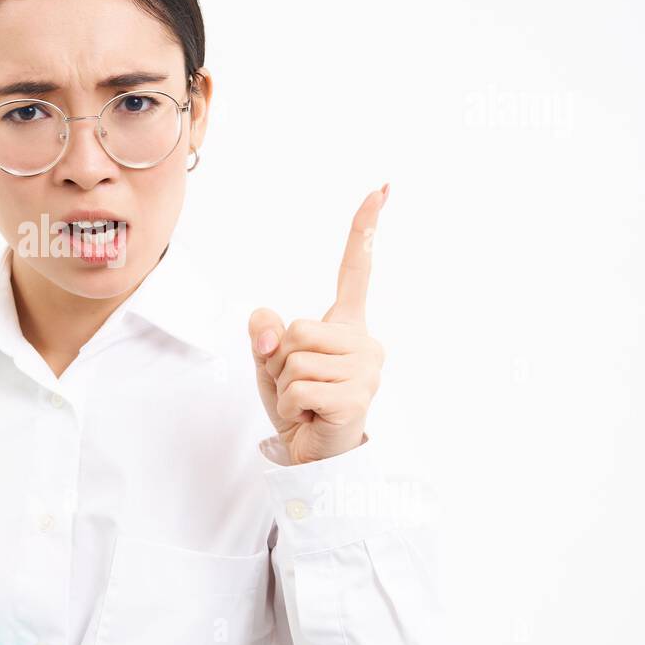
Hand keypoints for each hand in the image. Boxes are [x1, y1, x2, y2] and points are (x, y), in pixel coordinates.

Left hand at [247, 183, 389, 465]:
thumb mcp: (270, 360)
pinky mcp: (356, 397)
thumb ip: (264, 331)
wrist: (314, 455)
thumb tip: (268, 329)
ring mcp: (366, 370)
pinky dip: (290, 405)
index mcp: (347, 326)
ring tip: (305, 402)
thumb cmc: (298, 403)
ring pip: (295, 357)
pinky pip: (299, 387)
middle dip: (281, 360)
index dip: (364, 229)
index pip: (355, 271)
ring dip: (284, 384)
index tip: (380, 189)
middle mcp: (364, 341)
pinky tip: (309, 416)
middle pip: (297, 327)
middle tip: (299, 385)